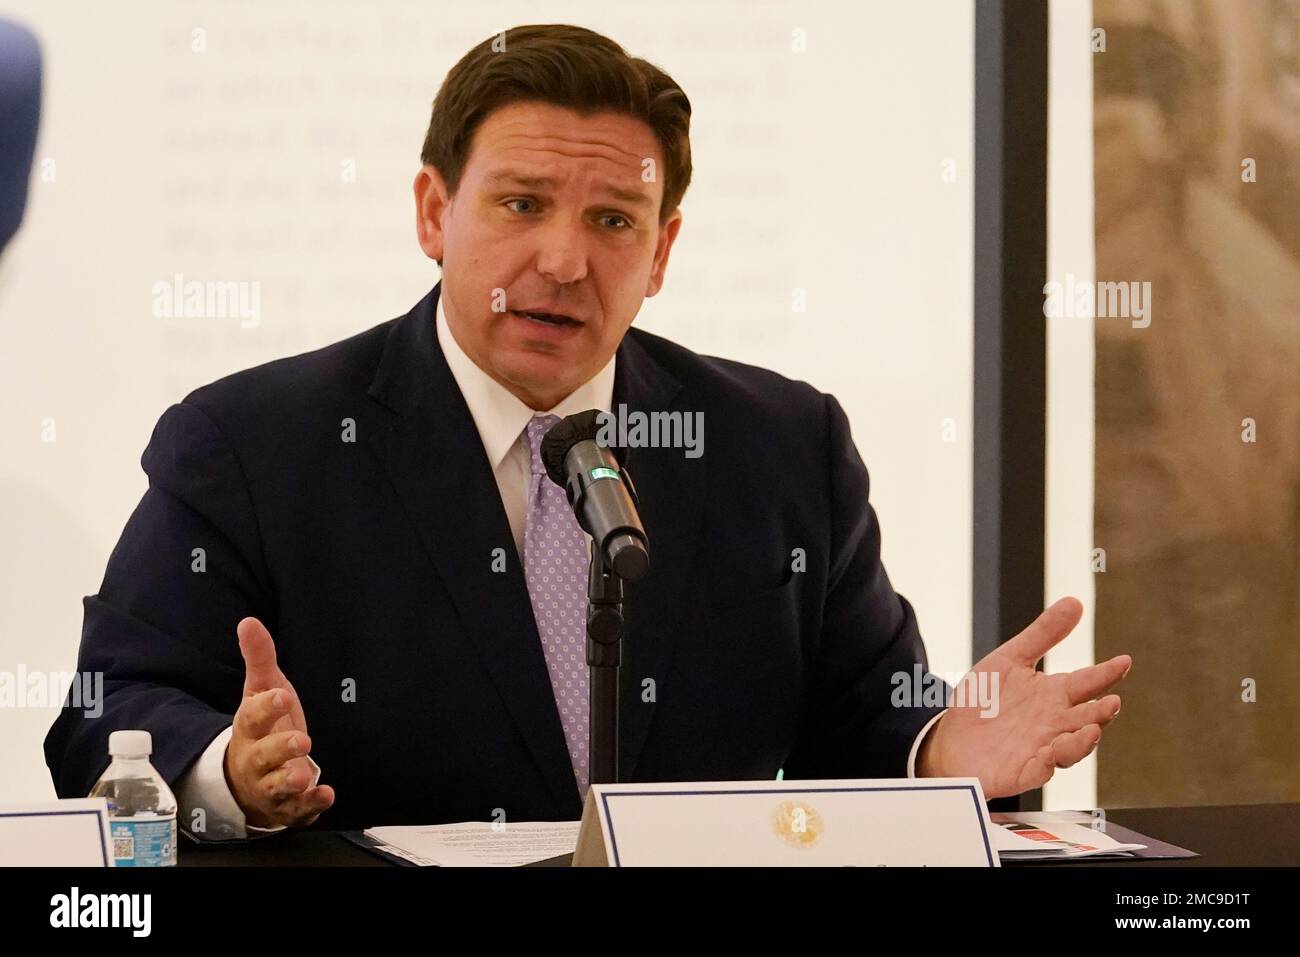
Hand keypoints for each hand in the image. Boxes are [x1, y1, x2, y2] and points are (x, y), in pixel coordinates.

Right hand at [224, 617, 334, 827]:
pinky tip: (325, 795)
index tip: (281, 695)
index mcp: (249, 728)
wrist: (246, 779)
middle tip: (301, 740)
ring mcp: (269, 785)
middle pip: (263, 755)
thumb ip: (259, 658)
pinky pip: (296, 810)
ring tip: (304, 775)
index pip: (252, 717)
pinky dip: (310, 805)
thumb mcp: (260, 691)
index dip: (266, 707)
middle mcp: (255, 759)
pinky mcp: (286, 806)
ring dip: (290, 781)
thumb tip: (248, 622)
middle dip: (280, 748)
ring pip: (276, 786)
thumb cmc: (261, 728)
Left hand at [915, 597, 1130, 798]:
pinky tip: (1053, 751)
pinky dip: (1051, 761)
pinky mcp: (1024, 771)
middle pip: (1086, 717)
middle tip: (1112, 702)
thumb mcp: (1009, 660)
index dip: (1106, 673)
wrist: (949, 738)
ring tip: (1092, 728)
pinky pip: (1043, 769)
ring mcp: (1042, 748)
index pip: (1087, 682)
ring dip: (1084, 740)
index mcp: (1053, 695)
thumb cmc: (983, 701)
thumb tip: (1075, 602)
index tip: (1124, 661)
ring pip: (1072, 746)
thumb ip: (1042, 635)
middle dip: (1102, 711)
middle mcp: (1053, 722)